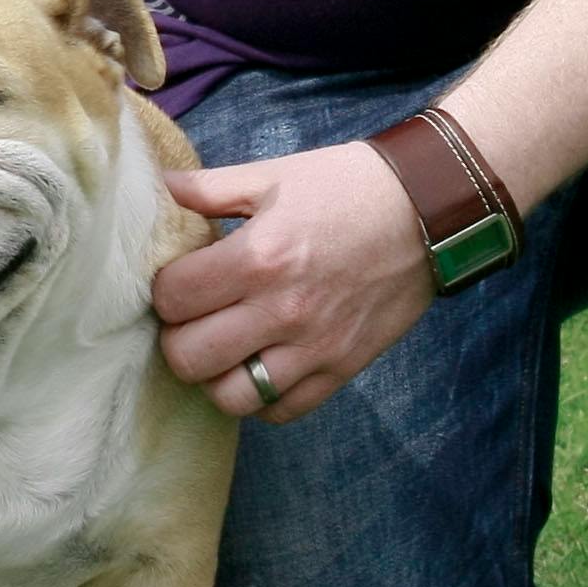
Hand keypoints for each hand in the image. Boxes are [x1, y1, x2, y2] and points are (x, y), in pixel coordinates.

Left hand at [151, 140, 432, 422]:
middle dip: (178, 338)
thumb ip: (208, 188)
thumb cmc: (346, 186)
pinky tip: (260, 364)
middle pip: (190, 358)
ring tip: (221, 347)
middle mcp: (282, 310)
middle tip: (191, 318)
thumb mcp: (273, 176)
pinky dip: (261, 397)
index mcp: (259, 257)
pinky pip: (282, 410)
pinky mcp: (342, 368)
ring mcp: (315, 347)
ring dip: (215, 375)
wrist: (428, 210)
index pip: (173, 299)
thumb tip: (158, 190)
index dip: (164, 290)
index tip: (179, 280)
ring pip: (231, 398)